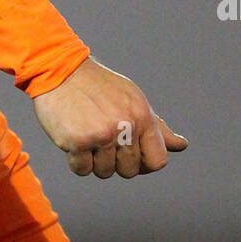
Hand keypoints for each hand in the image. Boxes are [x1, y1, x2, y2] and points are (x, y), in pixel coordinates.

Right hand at [32, 57, 187, 178]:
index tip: (130, 155)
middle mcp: (125, 126)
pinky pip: (82, 170)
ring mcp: (101, 135)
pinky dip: (76, 160)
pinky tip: (73, 138)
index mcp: (142, 115)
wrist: (60, 69)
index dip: (144, 164)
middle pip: (129, 170)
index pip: (157, 161)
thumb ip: (156, 127)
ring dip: (94, 160)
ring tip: (87, 134)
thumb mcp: (132, 99)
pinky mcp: (76, 141)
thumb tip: (181, 146)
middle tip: (102, 139)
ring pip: (104, 172)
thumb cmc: (98, 85)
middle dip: (116, 161)